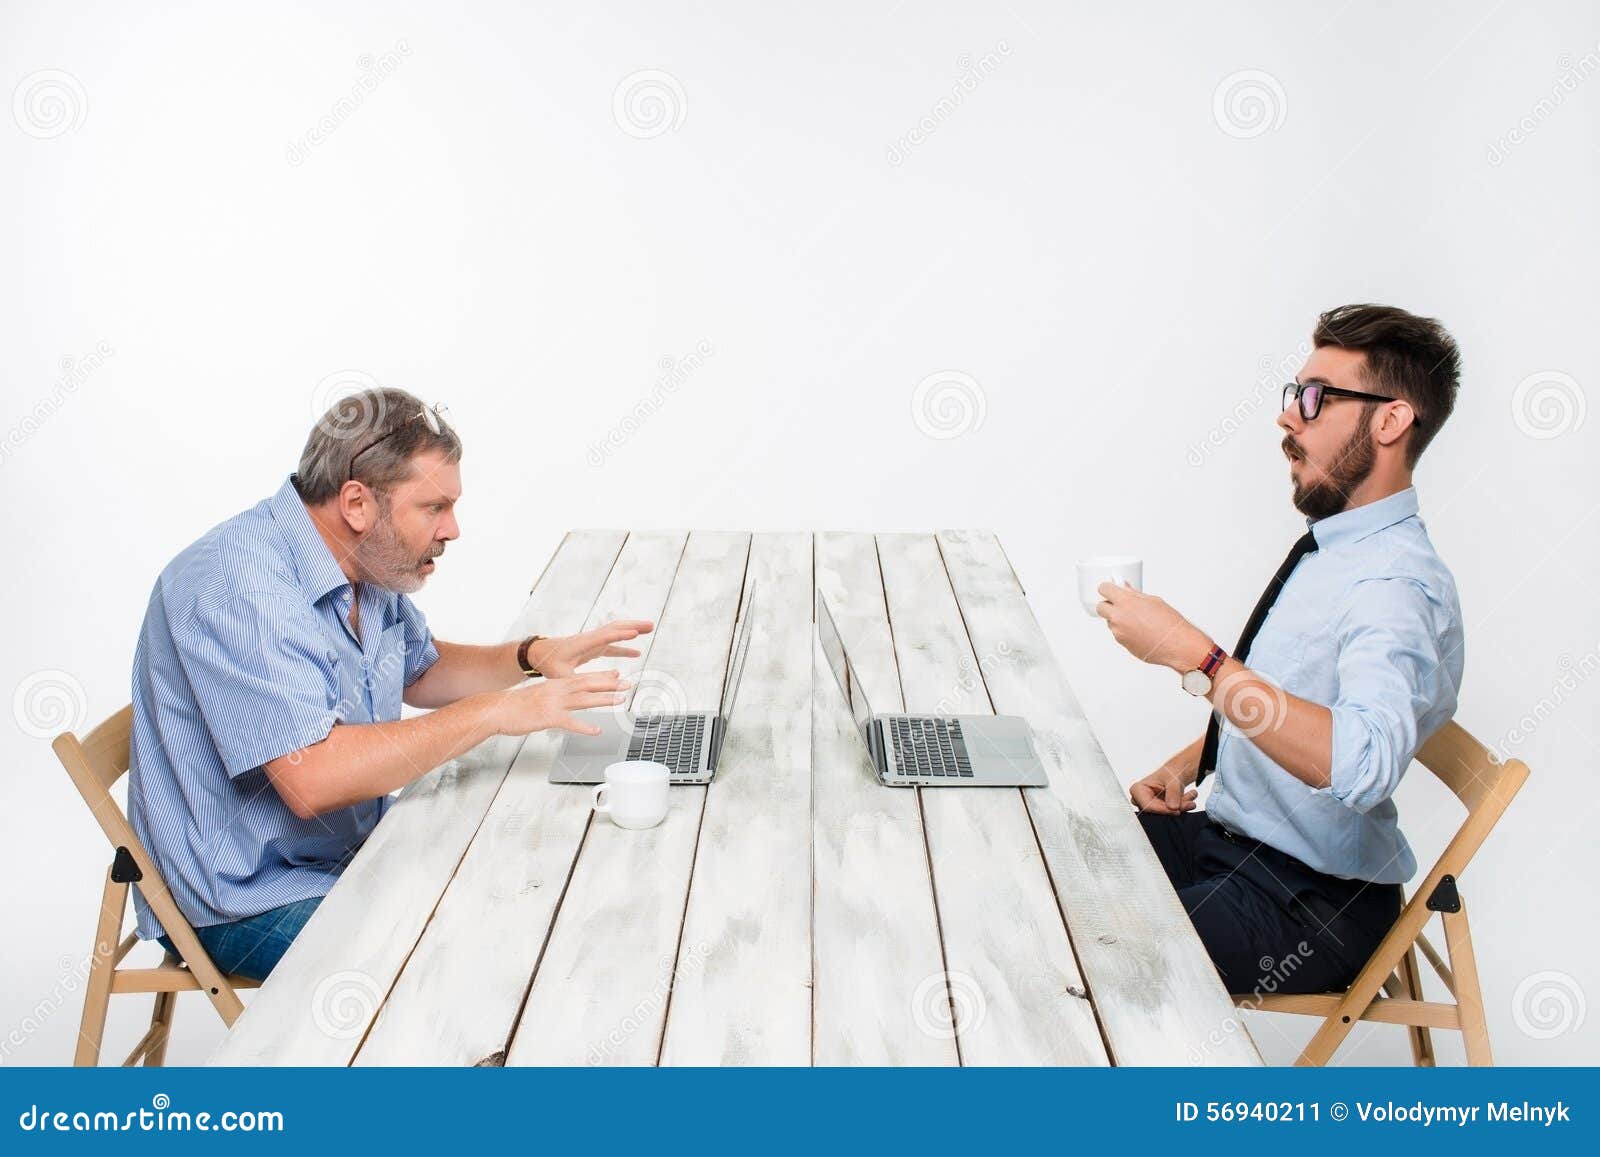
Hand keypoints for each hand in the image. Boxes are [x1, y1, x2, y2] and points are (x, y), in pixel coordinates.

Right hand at [491, 671, 630, 736]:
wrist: (495, 710)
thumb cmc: (515, 706)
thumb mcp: (537, 695)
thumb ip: (553, 695)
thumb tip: (564, 698)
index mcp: (555, 684)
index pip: (582, 677)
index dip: (601, 675)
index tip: (616, 673)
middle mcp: (556, 690)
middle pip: (588, 685)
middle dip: (609, 684)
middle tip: (627, 684)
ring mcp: (553, 703)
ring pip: (584, 700)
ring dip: (604, 699)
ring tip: (620, 700)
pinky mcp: (548, 718)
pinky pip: (570, 723)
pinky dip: (585, 727)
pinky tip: (597, 730)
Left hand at [532, 619, 653, 677]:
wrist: (539, 654)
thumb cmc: (548, 663)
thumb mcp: (560, 675)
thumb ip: (575, 681)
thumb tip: (588, 690)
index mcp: (582, 643)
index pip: (604, 636)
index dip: (620, 635)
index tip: (635, 632)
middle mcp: (590, 638)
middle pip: (615, 627)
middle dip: (633, 625)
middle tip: (650, 625)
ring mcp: (592, 641)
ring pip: (616, 632)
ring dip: (632, 629)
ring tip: (649, 628)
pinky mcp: (593, 646)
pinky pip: (612, 644)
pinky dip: (625, 647)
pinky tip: (636, 652)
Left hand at [1095, 583, 1210, 672]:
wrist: (1177, 645)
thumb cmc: (1169, 623)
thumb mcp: (1153, 601)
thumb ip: (1135, 595)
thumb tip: (1125, 588)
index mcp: (1126, 602)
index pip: (1104, 589)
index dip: (1107, 588)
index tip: (1109, 589)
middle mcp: (1118, 617)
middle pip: (1100, 606)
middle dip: (1108, 604)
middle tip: (1119, 604)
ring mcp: (1118, 632)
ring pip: (1110, 621)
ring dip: (1117, 619)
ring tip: (1137, 620)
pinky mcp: (1122, 643)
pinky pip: (1118, 633)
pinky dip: (1124, 631)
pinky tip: (1140, 631)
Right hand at [1130, 764, 1197, 813]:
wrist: (1176, 774)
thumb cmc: (1169, 773)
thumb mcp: (1172, 779)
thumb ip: (1173, 792)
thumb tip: (1173, 807)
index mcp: (1137, 790)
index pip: (1148, 806)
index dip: (1164, 809)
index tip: (1177, 809)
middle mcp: (1141, 800)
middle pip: (1158, 812)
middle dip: (1176, 808)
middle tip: (1190, 803)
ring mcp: (1150, 806)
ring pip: (1166, 814)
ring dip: (1182, 807)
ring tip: (1191, 795)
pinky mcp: (1160, 811)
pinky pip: (1172, 814)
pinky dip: (1182, 807)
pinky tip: (1189, 798)